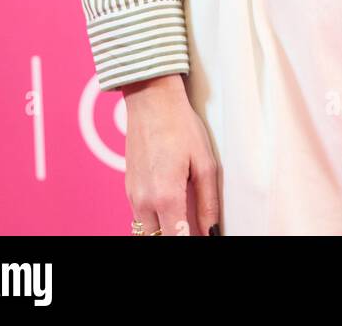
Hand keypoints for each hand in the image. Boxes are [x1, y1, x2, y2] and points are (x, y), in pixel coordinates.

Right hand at [123, 73, 220, 235]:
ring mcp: (133, 195)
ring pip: (147, 231)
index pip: (176, 240)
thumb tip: (212, 232)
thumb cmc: (181, 126)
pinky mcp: (128, 188)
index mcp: (166, 197)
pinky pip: (141, 215)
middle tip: (194, 226)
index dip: (192, 241)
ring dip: (164, 228)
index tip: (203, 235)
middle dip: (176, 235)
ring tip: (184, 215)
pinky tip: (171, 203)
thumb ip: (208, 202)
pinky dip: (155, 217)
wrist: (151, 99)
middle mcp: (144, 201)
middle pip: (158, 239)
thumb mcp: (205, 163)